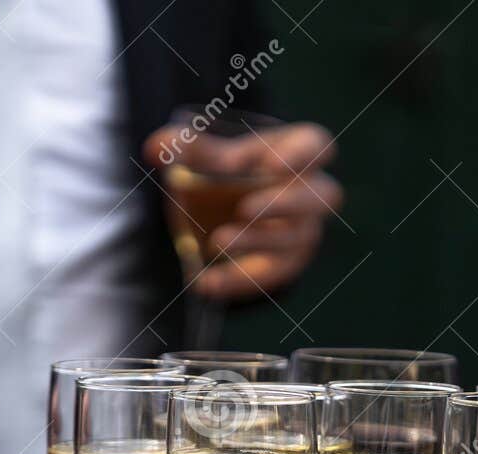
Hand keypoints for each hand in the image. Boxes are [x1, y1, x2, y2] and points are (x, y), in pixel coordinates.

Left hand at [143, 121, 342, 300]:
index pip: (317, 146)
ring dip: (256, 241)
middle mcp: (311, 193)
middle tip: (246, 209)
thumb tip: (155, 147)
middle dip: (286, 203)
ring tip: (217, 242)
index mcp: (299, 153)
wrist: (239, 207)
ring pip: (294, 238)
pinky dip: (237, 281)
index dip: (301, 155)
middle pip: (323, 197)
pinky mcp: (287, 263)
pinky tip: (208, 283)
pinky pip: (270, 275)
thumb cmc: (237, 169)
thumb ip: (191, 149)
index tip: (268, 165)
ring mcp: (303, 230)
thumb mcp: (217, 155)